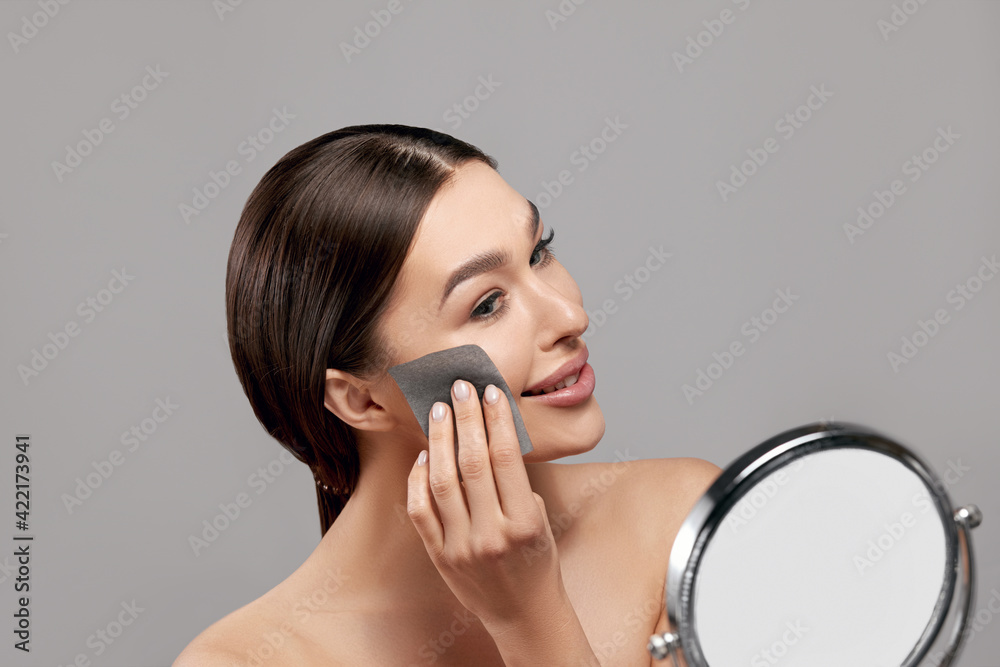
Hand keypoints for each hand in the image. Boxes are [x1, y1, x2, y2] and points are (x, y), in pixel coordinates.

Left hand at [406, 379, 564, 630]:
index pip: (507, 458)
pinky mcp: (440, 556)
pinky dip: (418, 480)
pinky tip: (424, 455)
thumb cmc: (537, 562)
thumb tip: (491, 435)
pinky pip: (421, 511)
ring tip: (440, 412)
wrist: (524, 614)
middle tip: (460, 388)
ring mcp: (462, 547)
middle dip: (466, 419)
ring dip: (440, 440)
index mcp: (524, 522)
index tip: (491, 392)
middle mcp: (492, 534)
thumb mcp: (541, 522)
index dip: (497, 420)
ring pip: (442, 482)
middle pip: (473, 463)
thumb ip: (517, 486)